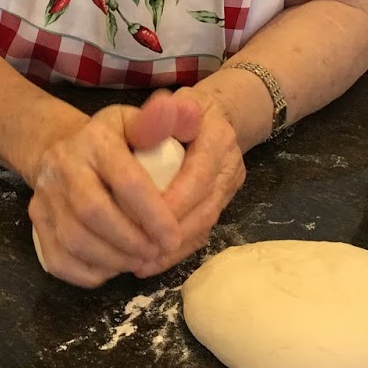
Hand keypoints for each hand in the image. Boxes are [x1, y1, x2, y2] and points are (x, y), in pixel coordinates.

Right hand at [28, 91, 201, 286]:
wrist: (61, 147)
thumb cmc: (114, 140)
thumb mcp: (138, 122)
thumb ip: (164, 122)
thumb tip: (187, 111)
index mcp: (95, 139)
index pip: (125, 180)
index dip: (152, 214)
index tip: (173, 237)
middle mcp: (63, 164)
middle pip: (93, 213)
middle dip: (131, 241)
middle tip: (156, 253)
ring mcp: (44, 194)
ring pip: (74, 239)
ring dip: (113, 260)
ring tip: (140, 261)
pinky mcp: (35, 221)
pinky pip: (56, 258)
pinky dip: (87, 272)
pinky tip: (112, 268)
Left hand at [151, 87, 245, 273]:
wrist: (216, 117)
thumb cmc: (182, 111)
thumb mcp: (171, 104)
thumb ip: (163, 112)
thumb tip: (161, 111)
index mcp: (218, 139)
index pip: (199, 175)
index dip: (175, 200)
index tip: (145, 220)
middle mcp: (229, 167)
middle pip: (205, 208)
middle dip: (172, 233)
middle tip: (138, 250)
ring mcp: (228, 189)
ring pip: (205, 225)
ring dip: (174, 249)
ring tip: (141, 262)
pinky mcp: (223, 205)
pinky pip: (203, 233)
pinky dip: (178, 251)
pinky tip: (151, 262)